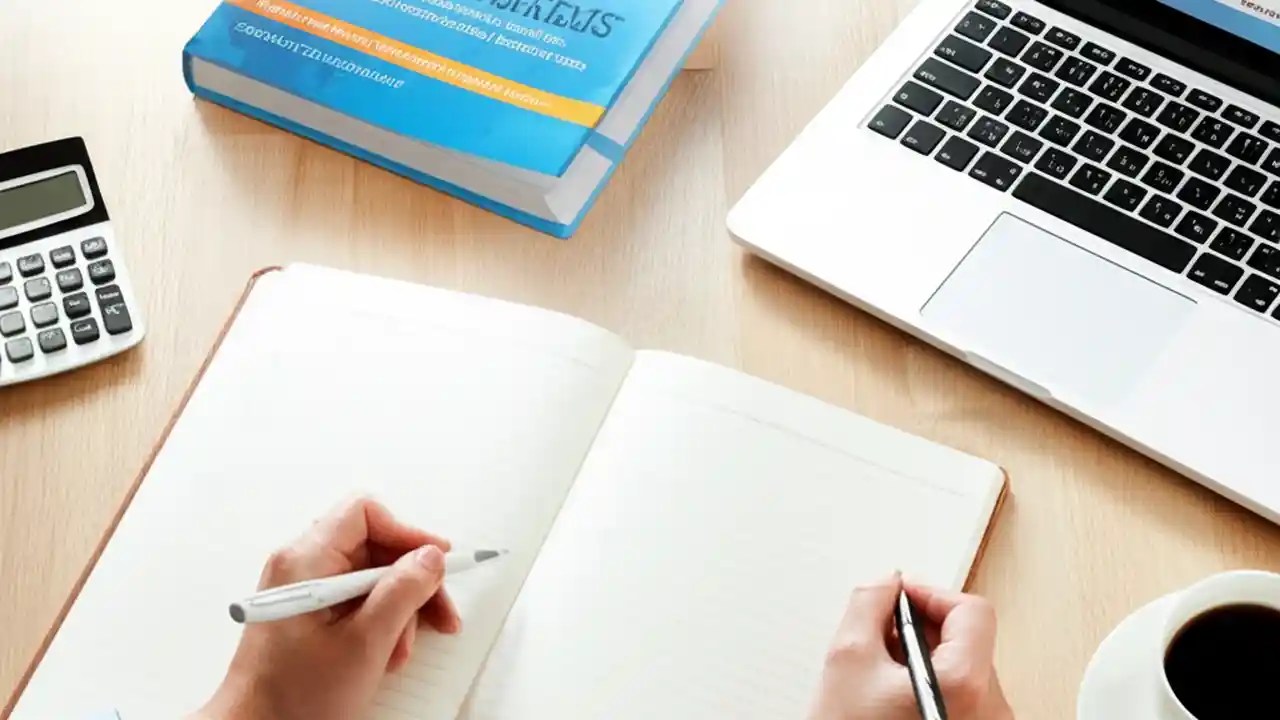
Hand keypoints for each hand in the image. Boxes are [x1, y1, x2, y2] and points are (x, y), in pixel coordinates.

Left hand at [192, 497, 461, 719]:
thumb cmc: (294, 698)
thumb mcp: (365, 643)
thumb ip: (402, 591)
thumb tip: (431, 556)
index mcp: (306, 561)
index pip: (366, 514)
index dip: (408, 533)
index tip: (438, 561)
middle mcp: (300, 566)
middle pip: (373, 546)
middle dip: (411, 580)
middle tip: (440, 613)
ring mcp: (302, 589)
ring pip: (368, 576)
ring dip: (398, 609)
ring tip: (402, 649)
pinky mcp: (306, 613)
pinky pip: (354, 600)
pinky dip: (378, 622)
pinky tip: (385, 653)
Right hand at [809, 573, 1013, 719]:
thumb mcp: (847, 658)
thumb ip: (869, 603)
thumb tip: (886, 585)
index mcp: (965, 683)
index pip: (971, 611)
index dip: (932, 594)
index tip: (901, 595)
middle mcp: (990, 709)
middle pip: (968, 640)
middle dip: (923, 628)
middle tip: (881, 632)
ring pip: (963, 669)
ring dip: (924, 657)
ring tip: (882, 672)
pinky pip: (963, 697)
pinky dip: (931, 685)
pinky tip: (893, 698)